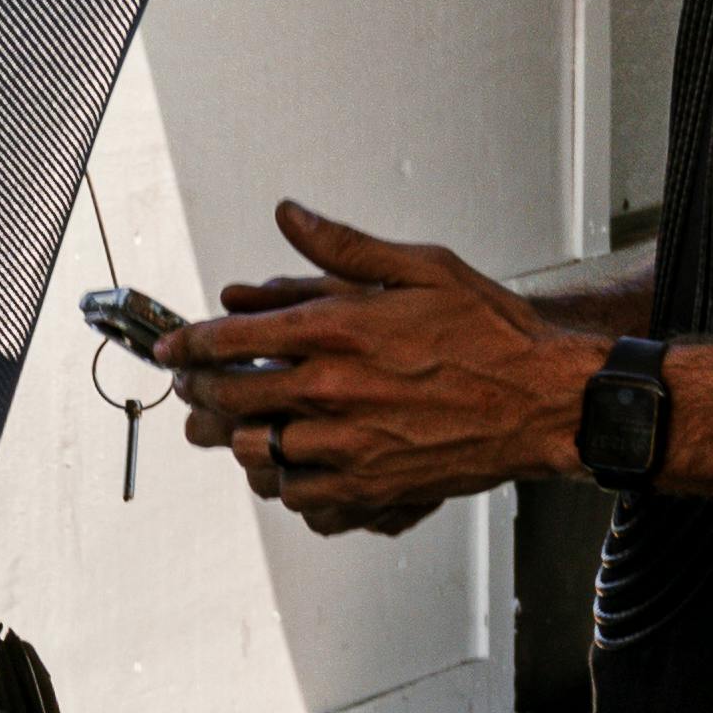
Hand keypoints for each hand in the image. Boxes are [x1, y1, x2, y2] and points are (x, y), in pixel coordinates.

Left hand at [170, 200, 590, 521]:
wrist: (543, 400)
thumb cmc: (490, 332)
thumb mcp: (420, 267)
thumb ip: (342, 246)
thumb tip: (288, 215)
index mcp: (336, 332)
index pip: (228, 341)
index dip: (185, 345)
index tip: (169, 349)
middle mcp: (331, 393)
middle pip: (227, 399)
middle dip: (199, 391)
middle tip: (192, 386)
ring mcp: (347, 448)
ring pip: (254, 454)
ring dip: (240, 439)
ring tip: (239, 426)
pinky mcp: (368, 489)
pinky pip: (298, 497)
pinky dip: (286, 482)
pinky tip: (293, 463)